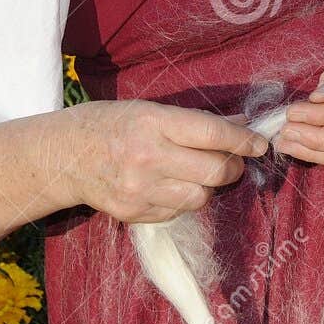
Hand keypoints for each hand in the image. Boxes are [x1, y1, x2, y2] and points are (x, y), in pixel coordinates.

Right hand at [67, 100, 267, 223]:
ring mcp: (140, 190)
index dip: (243, 141)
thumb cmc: (110, 124)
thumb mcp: (150, 110)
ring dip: (208, 187)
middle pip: (213, 172)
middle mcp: (148, 158)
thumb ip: (195, 121)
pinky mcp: (134, 213)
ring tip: (197, 173)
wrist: (63, 157)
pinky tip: (172, 186)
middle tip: (232, 161)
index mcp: (153, 123)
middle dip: (232, 168)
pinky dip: (184, 200)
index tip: (260, 144)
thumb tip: (241, 125)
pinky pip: (178, 212)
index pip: (212, 135)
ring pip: (200, 197)